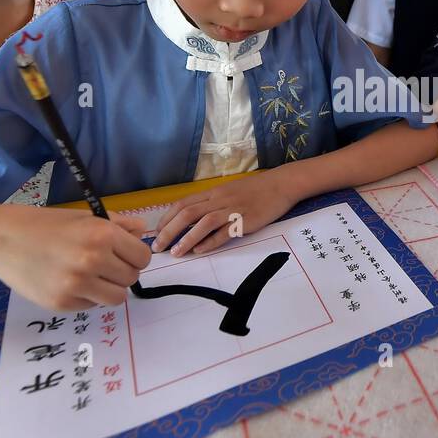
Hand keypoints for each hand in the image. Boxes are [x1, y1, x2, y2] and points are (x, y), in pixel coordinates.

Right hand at [0, 206, 149, 310]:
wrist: (2, 240)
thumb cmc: (45, 224)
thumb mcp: (84, 217)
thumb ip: (118, 225)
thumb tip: (143, 232)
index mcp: (102, 234)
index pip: (142, 257)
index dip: (134, 256)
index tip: (122, 255)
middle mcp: (92, 259)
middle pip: (131, 278)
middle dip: (121, 272)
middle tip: (103, 265)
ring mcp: (77, 284)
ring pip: (116, 297)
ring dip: (108, 289)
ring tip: (91, 277)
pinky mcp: (63, 302)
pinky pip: (91, 305)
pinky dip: (86, 297)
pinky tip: (68, 282)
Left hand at [152, 170, 299, 256]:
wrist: (281, 185)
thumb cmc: (255, 190)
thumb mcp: (228, 193)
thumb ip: (211, 204)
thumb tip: (191, 219)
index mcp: (212, 193)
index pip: (182, 204)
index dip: (166, 219)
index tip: (156, 234)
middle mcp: (219, 200)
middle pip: (187, 214)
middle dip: (169, 231)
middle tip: (157, 248)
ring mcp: (232, 210)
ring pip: (203, 223)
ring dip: (186, 238)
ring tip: (175, 253)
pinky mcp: (245, 220)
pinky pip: (225, 232)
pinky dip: (211, 242)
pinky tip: (200, 251)